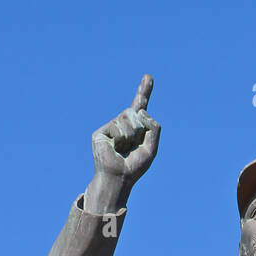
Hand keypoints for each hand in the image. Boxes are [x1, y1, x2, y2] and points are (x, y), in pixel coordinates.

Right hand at [87, 75, 160, 207]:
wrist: (118, 178)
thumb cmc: (134, 167)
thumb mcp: (151, 149)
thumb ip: (154, 129)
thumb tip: (143, 112)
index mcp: (135, 128)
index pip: (140, 107)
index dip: (144, 91)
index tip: (148, 77)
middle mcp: (122, 124)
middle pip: (137, 111)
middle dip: (140, 128)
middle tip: (132, 145)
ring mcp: (111, 127)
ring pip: (128, 116)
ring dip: (131, 134)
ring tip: (124, 148)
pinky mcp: (101, 132)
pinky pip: (118, 126)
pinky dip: (122, 137)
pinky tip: (116, 147)